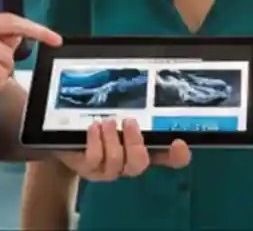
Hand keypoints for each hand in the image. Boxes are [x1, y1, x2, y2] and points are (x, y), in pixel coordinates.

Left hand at [55, 118, 189, 180]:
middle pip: (139, 164)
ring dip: (112, 138)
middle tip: (129, 121)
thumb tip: (146, 83)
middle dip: (134, 142)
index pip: (167, 159)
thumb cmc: (102, 126)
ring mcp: (108, 170)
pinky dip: (95, 141)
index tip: (180, 143)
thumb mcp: (119, 116)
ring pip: (116, 161)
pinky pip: (95, 159)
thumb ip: (135, 108)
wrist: (72, 141)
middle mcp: (128, 164)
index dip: (176, 156)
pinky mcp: (88, 169)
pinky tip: (93, 127)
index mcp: (142, 151)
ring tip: (107, 121)